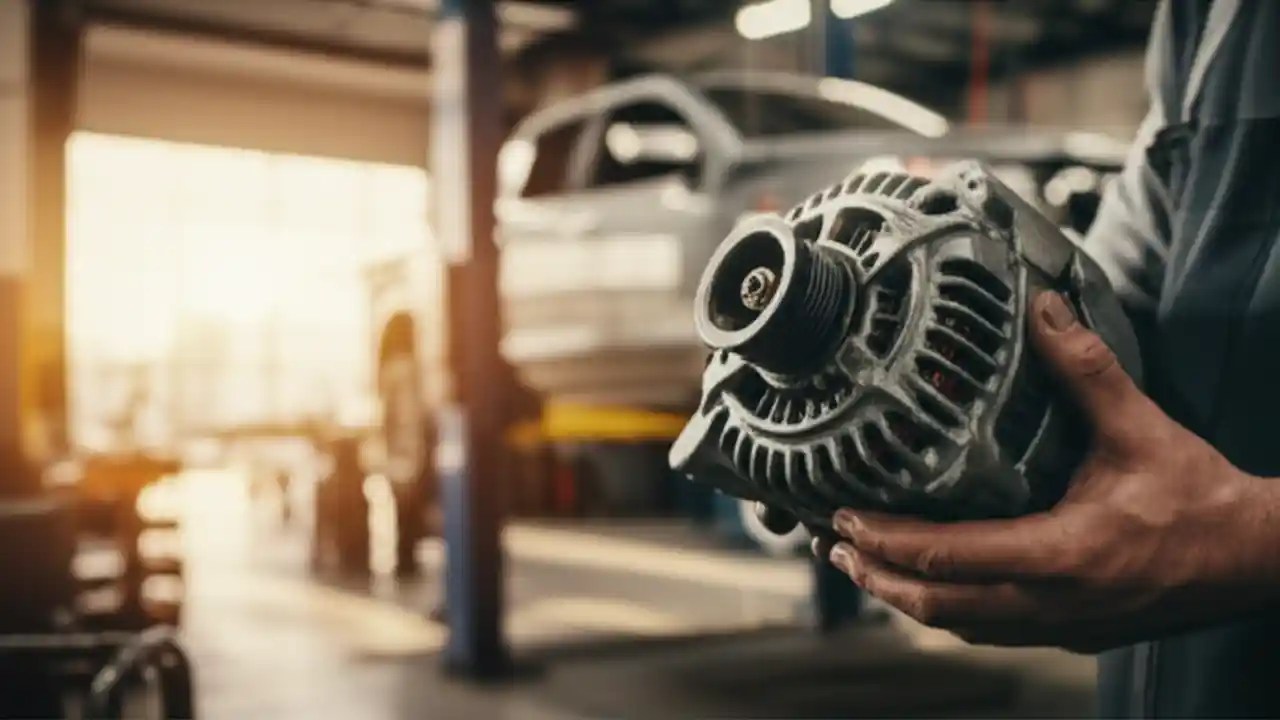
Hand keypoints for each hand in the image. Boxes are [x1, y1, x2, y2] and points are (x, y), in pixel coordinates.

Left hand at [826, 292, 1279, 652]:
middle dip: (877, 575)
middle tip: (834, 545)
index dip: (887, 540)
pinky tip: (931, 585)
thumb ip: (1086, 370)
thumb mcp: (1140, 429)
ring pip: (958, 623)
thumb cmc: (1202, 504)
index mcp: (1060, 554)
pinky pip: (987, 627)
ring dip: (905, 596)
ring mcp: (1056, 624)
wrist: (1255, 561)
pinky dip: (946, 607)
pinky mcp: (1067, 629)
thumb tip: (1046, 311)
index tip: (845, 518)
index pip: (948, 557)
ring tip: (866, 564)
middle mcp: (1049, 601)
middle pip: (936, 604)